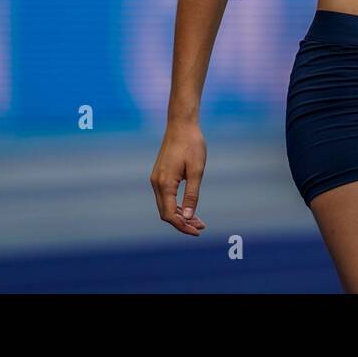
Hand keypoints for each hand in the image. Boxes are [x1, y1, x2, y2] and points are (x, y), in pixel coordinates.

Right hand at [150, 118, 207, 235]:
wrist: (181, 125)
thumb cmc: (192, 145)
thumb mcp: (197, 171)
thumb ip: (192, 195)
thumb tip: (187, 217)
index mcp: (164, 183)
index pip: (169, 215)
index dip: (182, 226)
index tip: (198, 231)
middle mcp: (156, 183)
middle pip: (165, 213)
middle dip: (182, 223)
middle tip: (201, 227)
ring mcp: (156, 179)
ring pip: (165, 205)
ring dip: (180, 215)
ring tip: (198, 220)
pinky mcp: (160, 175)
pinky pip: (166, 196)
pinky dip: (176, 204)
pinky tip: (188, 207)